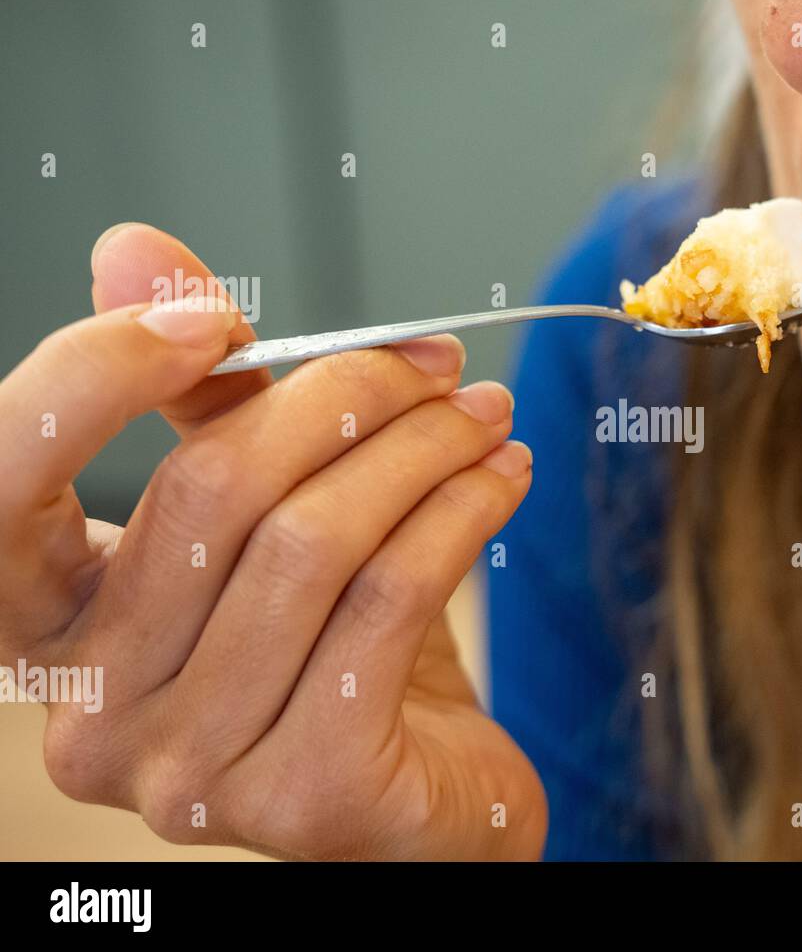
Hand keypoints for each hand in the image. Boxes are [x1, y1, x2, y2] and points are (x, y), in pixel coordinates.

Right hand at [0, 224, 545, 859]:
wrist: (427, 794)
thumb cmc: (335, 648)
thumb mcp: (262, 518)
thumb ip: (201, 402)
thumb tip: (133, 251)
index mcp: (52, 634)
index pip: (0, 486)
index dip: (92, 377)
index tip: (214, 319)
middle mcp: (93, 717)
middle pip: (213, 492)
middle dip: (347, 397)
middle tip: (437, 367)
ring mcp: (191, 774)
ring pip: (314, 542)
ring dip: (423, 451)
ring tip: (483, 418)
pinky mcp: (306, 797)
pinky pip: (389, 601)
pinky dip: (461, 515)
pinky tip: (504, 480)